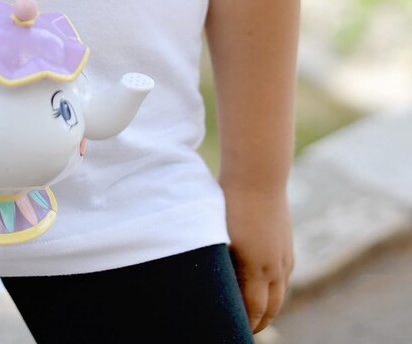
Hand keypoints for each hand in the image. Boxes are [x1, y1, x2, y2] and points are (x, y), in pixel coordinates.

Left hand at [222, 183, 293, 334]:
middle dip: (259, 323)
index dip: (246, 324)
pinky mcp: (288, 245)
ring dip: (269, 307)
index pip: (254, 309)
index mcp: (256, 267)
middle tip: (244, 331)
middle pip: (271, 307)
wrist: (258, 175)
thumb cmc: (231, 202)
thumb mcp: (220, 234)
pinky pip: (285, 276)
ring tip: (255, 316)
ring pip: (280, 293)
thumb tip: (214, 282)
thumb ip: (221, 262)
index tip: (233, 331)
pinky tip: (267, 288)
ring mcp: (284, 256)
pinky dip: (276, 289)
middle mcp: (275, 266)